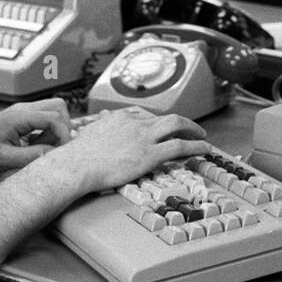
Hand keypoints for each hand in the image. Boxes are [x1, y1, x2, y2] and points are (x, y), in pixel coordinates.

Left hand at [0, 99, 71, 175]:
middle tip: (54, 147)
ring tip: (42, 147)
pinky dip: (48, 130)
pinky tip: (36, 145)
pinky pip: (45, 117)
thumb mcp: (5, 160)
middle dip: (63, 128)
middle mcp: (24, 109)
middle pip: (59, 107)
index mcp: (19, 117)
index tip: (61, 152)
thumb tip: (55, 153)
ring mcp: (24, 110)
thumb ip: (32, 156)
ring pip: (54, 110)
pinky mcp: (24, 116)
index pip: (54, 117)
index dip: (63, 135)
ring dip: (56, 129)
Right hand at [55, 109, 208, 193]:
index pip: (146, 116)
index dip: (159, 123)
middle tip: (191, 129)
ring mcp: (144, 138)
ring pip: (177, 126)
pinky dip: (195, 146)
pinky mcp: (149, 154)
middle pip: (165, 118)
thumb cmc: (79, 155)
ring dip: (193, 130)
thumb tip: (101, 122)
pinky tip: (204, 149)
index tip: (165, 128)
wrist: (77, 165)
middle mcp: (135, 123)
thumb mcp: (90, 133)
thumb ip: (101, 127)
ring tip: (202, 137)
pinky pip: (179, 146)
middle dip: (182, 123)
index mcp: (121, 118)